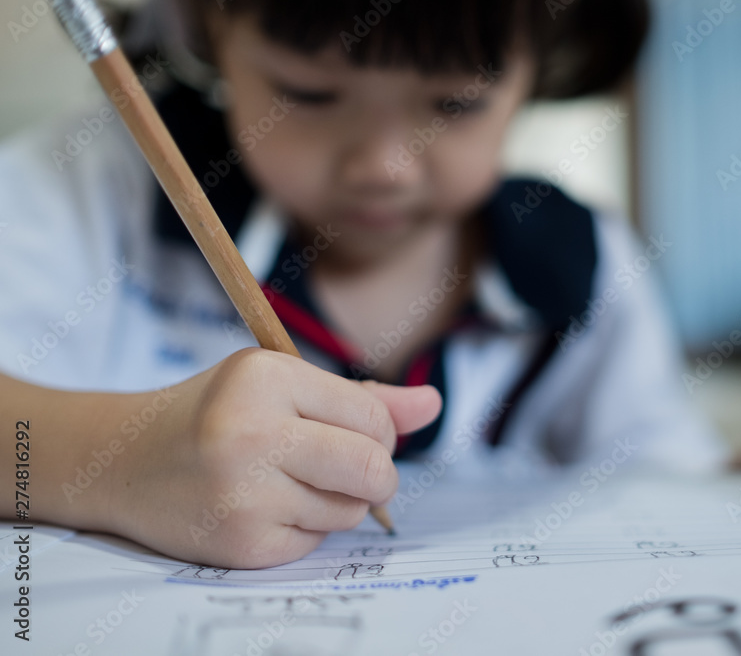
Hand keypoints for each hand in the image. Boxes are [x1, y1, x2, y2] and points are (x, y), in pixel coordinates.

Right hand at [103, 348, 440, 567]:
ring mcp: (244, 494)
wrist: (123, 461)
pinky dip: (305, 528)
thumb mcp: (283, 383)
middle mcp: (253, 434)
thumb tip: (434, 404)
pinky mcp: (241, 544)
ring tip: (291, 481)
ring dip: (338, 501)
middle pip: (373, 470)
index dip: (379, 433)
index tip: (353, 433)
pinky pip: (317, 542)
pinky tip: (265, 506)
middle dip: (376, 475)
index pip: (374, 419)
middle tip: (347, 468)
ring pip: (351, 511)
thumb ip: (364, 398)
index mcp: (267, 378)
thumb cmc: (217, 413)